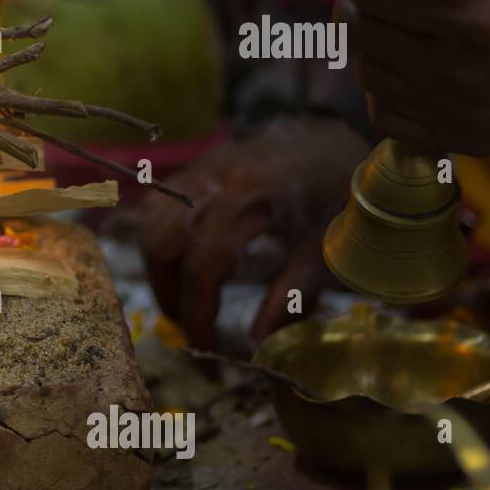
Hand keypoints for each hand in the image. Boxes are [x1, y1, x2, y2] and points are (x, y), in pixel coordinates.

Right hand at [139, 117, 369, 350]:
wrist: (338, 140)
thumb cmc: (339, 197)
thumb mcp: (325, 252)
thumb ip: (290, 300)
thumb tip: (254, 347)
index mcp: (249, 201)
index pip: (203, 266)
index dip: (198, 313)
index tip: (206, 349)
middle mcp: (213, 181)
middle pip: (162, 245)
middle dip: (170, 295)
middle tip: (193, 327)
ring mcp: (199, 171)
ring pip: (151, 226)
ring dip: (160, 270)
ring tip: (185, 299)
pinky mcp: (194, 169)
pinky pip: (157, 209)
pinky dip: (161, 242)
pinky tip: (183, 263)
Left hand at [335, 0, 489, 155]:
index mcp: (463, 7)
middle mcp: (447, 64)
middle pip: (356, 22)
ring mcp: (449, 106)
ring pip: (366, 67)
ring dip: (377, 34)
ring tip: (410, 15)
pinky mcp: (457, 136)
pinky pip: (385, 111)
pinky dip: (388, 83)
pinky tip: (415, 59)